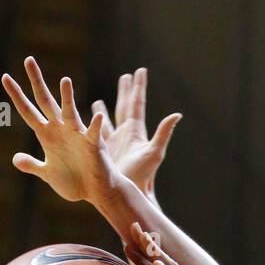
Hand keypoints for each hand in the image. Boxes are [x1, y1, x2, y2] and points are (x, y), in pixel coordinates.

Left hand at [2, 56, 115, 202]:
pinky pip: (93, 133)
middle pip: (45, 101)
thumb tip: (15, 159)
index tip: (5, 77)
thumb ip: (32, 165)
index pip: (28, 111)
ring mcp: (77, 135)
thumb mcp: (48, 174)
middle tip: (28, 60)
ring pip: (69, 112)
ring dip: (67, 98)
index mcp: (47, 135)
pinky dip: (95, 126)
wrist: (95, 192)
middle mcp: (60, 129)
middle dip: (36, 81)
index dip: (16, 95)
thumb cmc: (74, 182)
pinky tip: (97, 116)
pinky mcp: (92, 145)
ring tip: (65, 81)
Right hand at [90, 68, 180, 197]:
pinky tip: (86, 123)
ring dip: (105, 108)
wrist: (130, 193)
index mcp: (136, 131)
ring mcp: (114, 142)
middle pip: (125, 107)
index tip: (140, 70)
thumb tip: (177, 114)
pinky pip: (96, 133)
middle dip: (125, 91)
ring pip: (108, 119)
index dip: (138, 87)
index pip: (137, 103)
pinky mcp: (103, 151)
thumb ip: (164, 133)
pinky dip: (92, 125)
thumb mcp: (154, 152)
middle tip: (125, 76)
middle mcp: (126, 134)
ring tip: (100, 99)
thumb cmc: (143, 176)